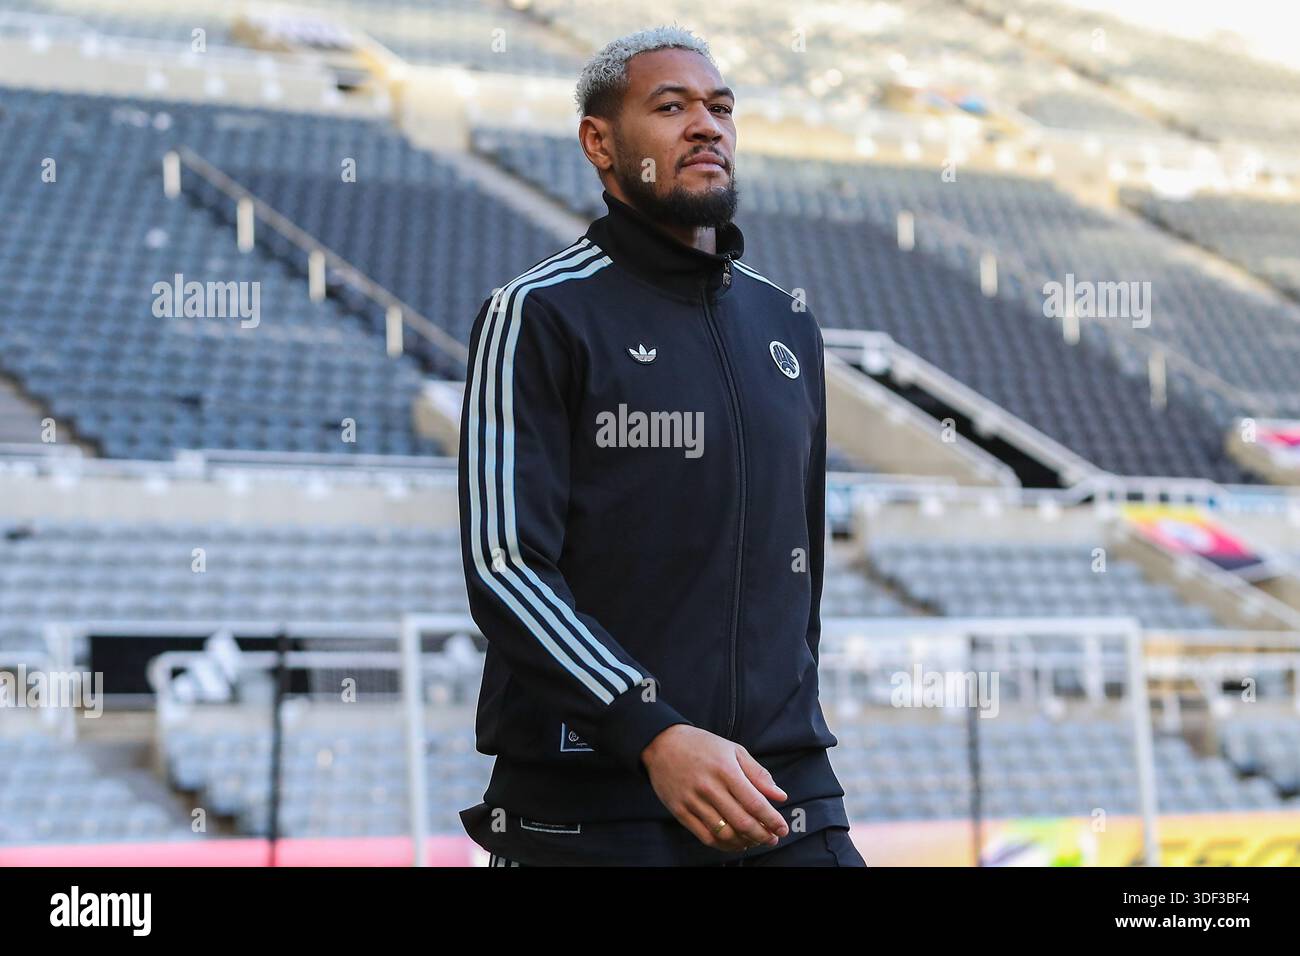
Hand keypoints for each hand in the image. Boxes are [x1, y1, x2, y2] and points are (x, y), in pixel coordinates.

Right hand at [640, 725, 789, 852]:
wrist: (662, 743)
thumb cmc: (702, 745)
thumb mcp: (733, 750)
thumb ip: (758, 774)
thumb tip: (780, 796)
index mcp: (726, 770)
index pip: (754, 802)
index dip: (772, 820)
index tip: (783, 829)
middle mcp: (709, 787)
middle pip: (742, 822)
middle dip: (762, 835)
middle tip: (772, 839)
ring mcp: (693, 801)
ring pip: (724, 833)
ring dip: (744, 842)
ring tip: (754, 841)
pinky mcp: (680, 811)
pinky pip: (705, 836)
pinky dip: (723, 845)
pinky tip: (734, 842)